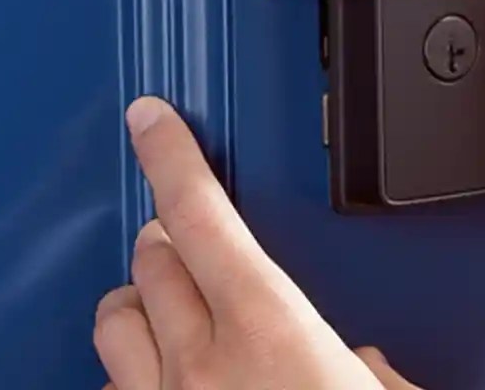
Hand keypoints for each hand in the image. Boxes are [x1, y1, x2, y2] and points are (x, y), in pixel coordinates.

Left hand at [94, 96, 420, 389]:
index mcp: (268, 331)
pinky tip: (160, 377)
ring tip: (165, 305)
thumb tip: (364, 365)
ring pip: (114, 317)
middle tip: (193, 240)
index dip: (171, 155)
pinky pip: (114, 386)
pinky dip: (132, 371)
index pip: (201, 213)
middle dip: (170, 236)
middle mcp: (200, 364)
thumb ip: (370, 366)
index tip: (152, 121)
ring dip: (139, 299)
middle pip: (153, 256)